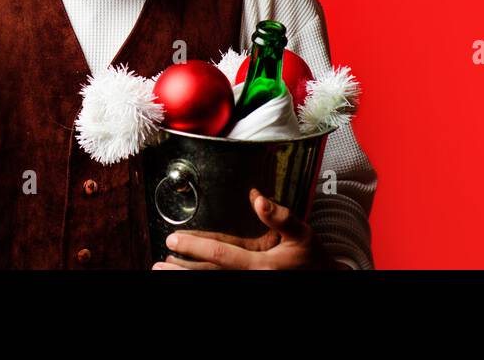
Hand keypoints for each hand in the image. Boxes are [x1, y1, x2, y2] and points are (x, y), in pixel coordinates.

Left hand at [152, 188, 349, 269]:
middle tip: (158, 263)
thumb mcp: (302, 232)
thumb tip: (257, 198)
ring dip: (187, 276)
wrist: (325, 279)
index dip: (195, 246)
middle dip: (182, 268)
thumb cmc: (312, 257)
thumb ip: (280, 216)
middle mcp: (251, 277)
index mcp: (261, 264)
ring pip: (212, 281)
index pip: (221, 253)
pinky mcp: (250, 284)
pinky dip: (204, 276)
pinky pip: (221, 281)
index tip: (174, 239)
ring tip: (164, 270)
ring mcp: (249, 283)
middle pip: (209, 273)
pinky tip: (189, 272)